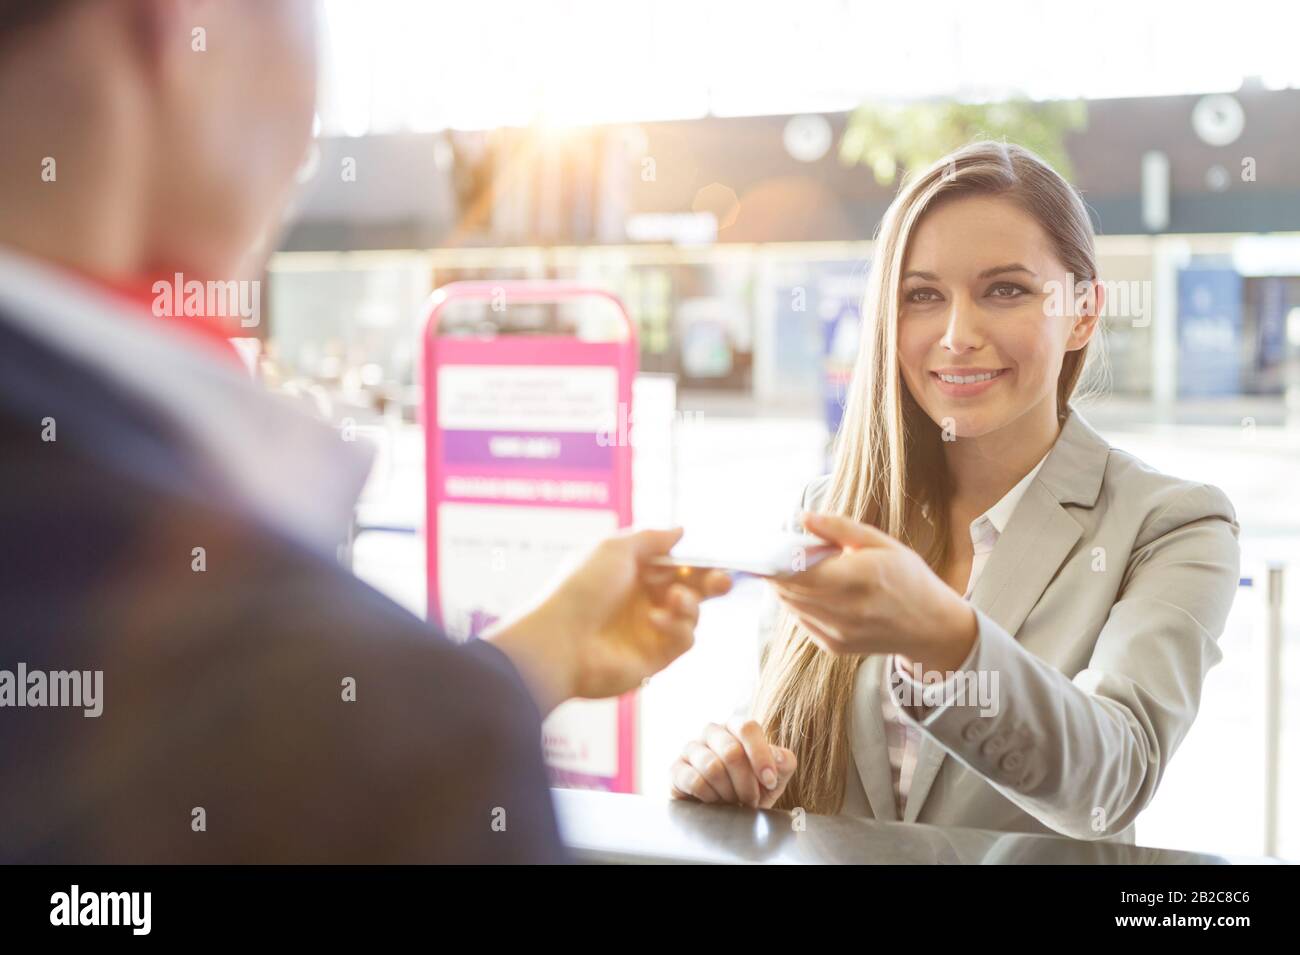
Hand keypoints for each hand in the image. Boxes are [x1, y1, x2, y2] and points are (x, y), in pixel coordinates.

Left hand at [486, 528, 731, 712]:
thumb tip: (681, 530)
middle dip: (710, 584)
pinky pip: (684, 639)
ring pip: (691, 615)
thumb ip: (651, 539)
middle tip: (722, 581)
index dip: (697, 562)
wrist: (558, 642)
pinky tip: (656, 621)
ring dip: (690, 604)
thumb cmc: (580, 588)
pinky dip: (678, 627)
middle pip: (690, 590)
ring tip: (675, 599)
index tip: (714, 560)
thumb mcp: (615, 549)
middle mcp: (642, 601)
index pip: (675, 565)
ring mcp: (648, 631)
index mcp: (631, 573)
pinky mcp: (654, 658)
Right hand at [670, 718, 796, 808]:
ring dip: (729, 792)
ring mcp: (691, 749)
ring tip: (734, 802)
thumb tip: (778, 756)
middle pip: (731, 751)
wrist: (727, 811)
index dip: (761, 756)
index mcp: (735, 727)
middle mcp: (711, 732)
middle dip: (746, 783)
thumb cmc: (753, 788)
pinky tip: (715, 803)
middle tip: (751, 800)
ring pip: (712, 767)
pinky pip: (694, 781)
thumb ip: (784, 762)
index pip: (747, 728)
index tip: (770, 782)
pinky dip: (711, 797)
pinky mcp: (676, 769)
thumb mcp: (776, 777)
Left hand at [771, 513, 977, 671]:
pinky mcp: (835, 646)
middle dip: (776, 570)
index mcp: (862, 577)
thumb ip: (840, 528)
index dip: (777, 560)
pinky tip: (810, 590)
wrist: (931, 627)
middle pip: (790, 589)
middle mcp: (849, 610)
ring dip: (784, 586)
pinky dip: (797, 603)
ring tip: (793, 568)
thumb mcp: (882, 544)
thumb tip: (802, 517)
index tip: (767, 546)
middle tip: (775, 552)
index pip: (802, 571)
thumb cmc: (908, 578)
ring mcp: (840, 632)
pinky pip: (800, 620)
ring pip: (790, 605)